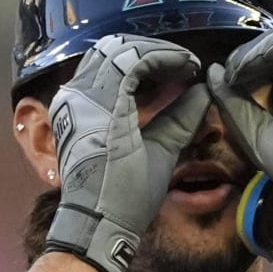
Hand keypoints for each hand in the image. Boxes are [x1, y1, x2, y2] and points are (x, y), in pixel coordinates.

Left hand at [45, 34, 210, 271]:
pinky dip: (118, 72)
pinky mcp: (69, 111)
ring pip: (101, 58)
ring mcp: (70, 103)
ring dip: (134, 59)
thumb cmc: (127, 196)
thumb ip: (183, 117)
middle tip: (180, 67)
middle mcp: (80, 99)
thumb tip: (203, 91)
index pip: (133, 58)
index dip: (166, 56)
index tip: (190, 65)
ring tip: (164, 74)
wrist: (93, 222)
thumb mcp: (161, 155)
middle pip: (114, 49)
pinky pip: (92, 75)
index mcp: (103, 109)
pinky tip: (142, 86)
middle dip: (151, 52)